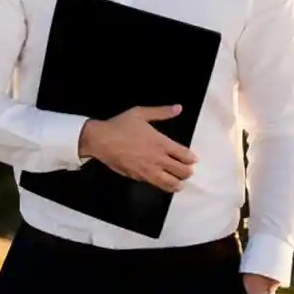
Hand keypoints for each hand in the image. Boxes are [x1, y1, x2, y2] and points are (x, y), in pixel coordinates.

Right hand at [77, 105, 196, 191]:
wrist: (100, 140)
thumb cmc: (120, 126)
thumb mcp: (140, 113)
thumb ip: (161, 112)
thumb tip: (179, 108)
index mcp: (161, 143)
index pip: (185, 156)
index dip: (192, 159)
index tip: (192, 159)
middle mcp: (158, 159)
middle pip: (182, 172)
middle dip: (188, 172)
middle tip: (186, 169)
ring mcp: (149, 171)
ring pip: (172, 184)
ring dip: (178, 183)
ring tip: (178, 181)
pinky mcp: (139, 178)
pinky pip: (156, 185)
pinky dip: (163, 185)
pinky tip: (162, 181)